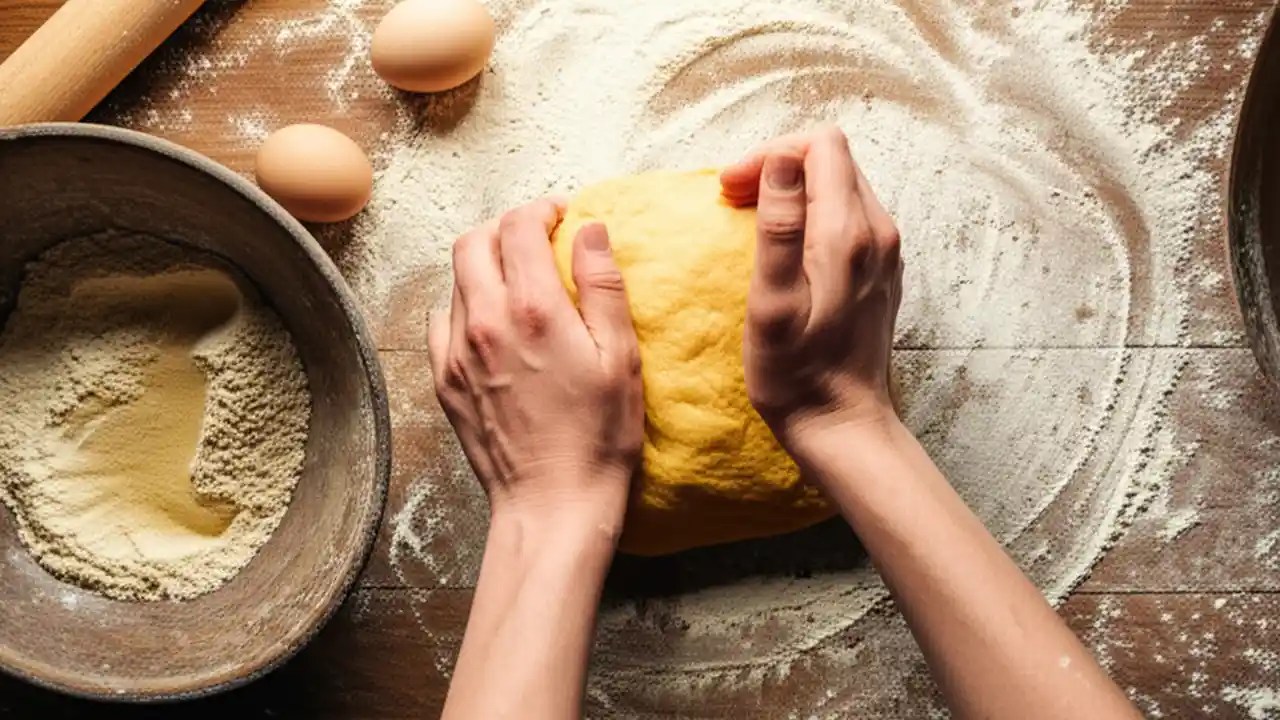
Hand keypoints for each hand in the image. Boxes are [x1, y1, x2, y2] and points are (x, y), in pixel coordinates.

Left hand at [427, 198, 643, 533]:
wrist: (552, 504)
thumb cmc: (598, 437)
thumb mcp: (621, 358)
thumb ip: (603, 286)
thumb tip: (591, 230)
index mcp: (534, 310)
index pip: (519, 226)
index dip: (542, 209)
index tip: (563, 216)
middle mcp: (485, 323)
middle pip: (473, 241)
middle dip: (505, 228)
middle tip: (537, 239)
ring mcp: (456, 353)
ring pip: (455, 279)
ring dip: (484, 264)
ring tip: (518, 279)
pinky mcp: (444, 381)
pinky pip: (440, 321)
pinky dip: (463, 305)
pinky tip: (490, 322)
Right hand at [721, 126, 902, 457]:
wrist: (842, 426)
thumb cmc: (795, 374)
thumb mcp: (772, 303)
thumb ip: (779, 226)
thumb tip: (779, 158)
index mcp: (850, 232)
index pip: (821, 143)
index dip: (770, 153)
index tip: (731, 190)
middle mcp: (879, 232)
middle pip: (831, 159)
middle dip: (778, 166)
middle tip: (732, 202)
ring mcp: (885, 252)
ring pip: (839, 185)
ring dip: (792, 190)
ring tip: (750, 220)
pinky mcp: (881, 272)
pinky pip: (847, 217)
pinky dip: (810, 216)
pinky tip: (784, 250)